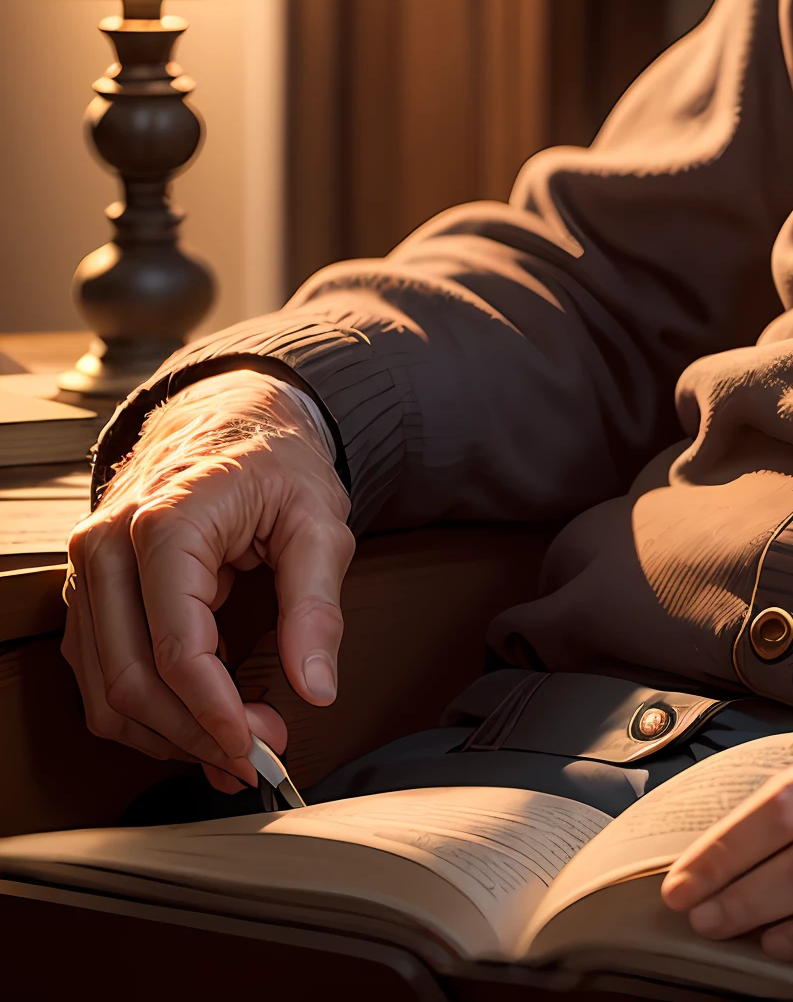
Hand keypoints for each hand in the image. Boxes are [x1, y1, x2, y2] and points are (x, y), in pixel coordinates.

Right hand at [63, 372, 353, 790]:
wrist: (232, 418)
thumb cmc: (276, 462)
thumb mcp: (320, 519)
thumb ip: (318, 603)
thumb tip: (317, 685)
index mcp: (166, 522)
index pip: (176, 648)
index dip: (215, 711)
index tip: (258, 746)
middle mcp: (108, 548)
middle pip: (130, 681)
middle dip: (194, 733)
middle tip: (256, 757)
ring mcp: (89, 572)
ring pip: (107, 690)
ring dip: (168, 735)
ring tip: (234, 752)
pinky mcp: (91, 594)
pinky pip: (105, 674)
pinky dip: (150, 711)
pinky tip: (201, 724)